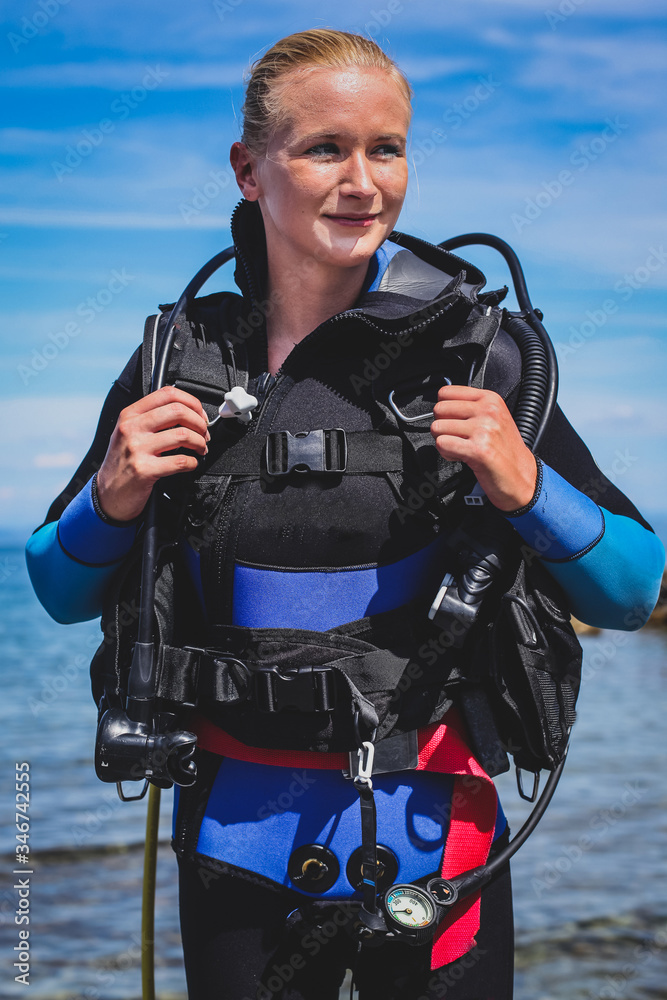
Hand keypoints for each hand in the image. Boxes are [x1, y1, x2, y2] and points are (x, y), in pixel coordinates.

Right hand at [96, 386, 209, 521]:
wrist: (109, 493)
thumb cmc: (123, 462)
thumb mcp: (129, 432)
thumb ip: (151, 418)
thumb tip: (187, 413)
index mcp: (130, 415)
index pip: (167, 394)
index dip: (191, 402)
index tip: (200, 414)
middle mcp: (132, 428)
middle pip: (178, 411)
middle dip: (199, 423)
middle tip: (204, 433)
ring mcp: (137, 449)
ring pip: (182, 435)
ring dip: (199, 442)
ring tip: (200, 448)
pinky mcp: (144, 470)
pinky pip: (180, 461)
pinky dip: (193, 463)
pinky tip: (191, 464)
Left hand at [430, 385, 536, 511]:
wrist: (521, 476)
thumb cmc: (505, 450)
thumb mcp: (494, 417)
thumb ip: (471, 406)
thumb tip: (442, 403)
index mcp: (491, 399)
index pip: (446, 392)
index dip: (444, 409)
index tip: (454, 420)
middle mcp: (488, 411)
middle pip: (439, 409)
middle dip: (442, 426)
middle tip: (457, 437)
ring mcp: (484, 429)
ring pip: (437, 427)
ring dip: (444, 441)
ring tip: (461, 447)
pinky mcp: (478, 450)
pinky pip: (442, 444)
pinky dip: (447, 453)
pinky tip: (461, 457)